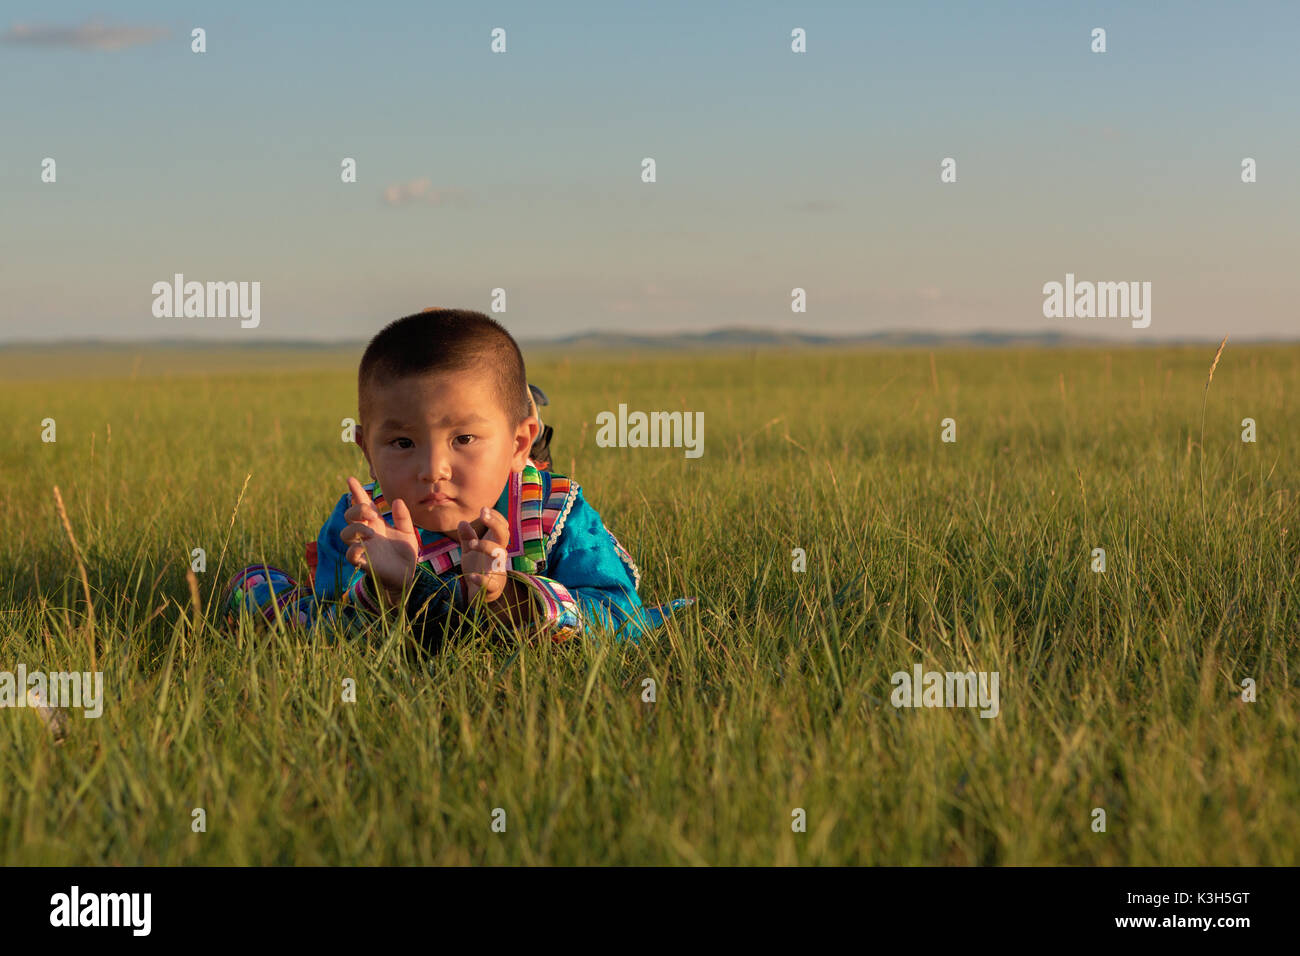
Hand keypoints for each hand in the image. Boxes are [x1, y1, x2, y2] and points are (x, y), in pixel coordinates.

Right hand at [341, 476, 419, 605]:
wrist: (407, 575)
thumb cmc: (405, 552)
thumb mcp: (408, 532)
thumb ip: (403, 517)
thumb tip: (396, 501)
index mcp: (376, 523)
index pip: (363, 504)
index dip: (356, 491)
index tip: (350, 478)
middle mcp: (367, 533)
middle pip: (349, 515)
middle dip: (356, 509)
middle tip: (370, 513)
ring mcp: (363, 547)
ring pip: (345, 533)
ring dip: (356, 528)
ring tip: (372, 533)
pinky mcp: (364, 562)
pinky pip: (350, 555)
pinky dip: (354, 549)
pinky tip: (364, 546)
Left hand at [458, 507, 509, 605]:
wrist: (479, 594)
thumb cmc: (477, 568)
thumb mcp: (469, 551)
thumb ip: (467, 537)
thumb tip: (462, 521)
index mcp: (494, 545)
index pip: (501, 527)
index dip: (495, 517)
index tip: (483, 509)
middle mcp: (499, 556)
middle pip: (504, 536)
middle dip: (495, 524)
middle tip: (483, 515)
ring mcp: (498, 570)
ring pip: (499, 555)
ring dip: (486, 546)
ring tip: (471, 544)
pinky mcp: (493, 588)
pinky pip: (491, 583)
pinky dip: (482, 580)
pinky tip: (471, 576)